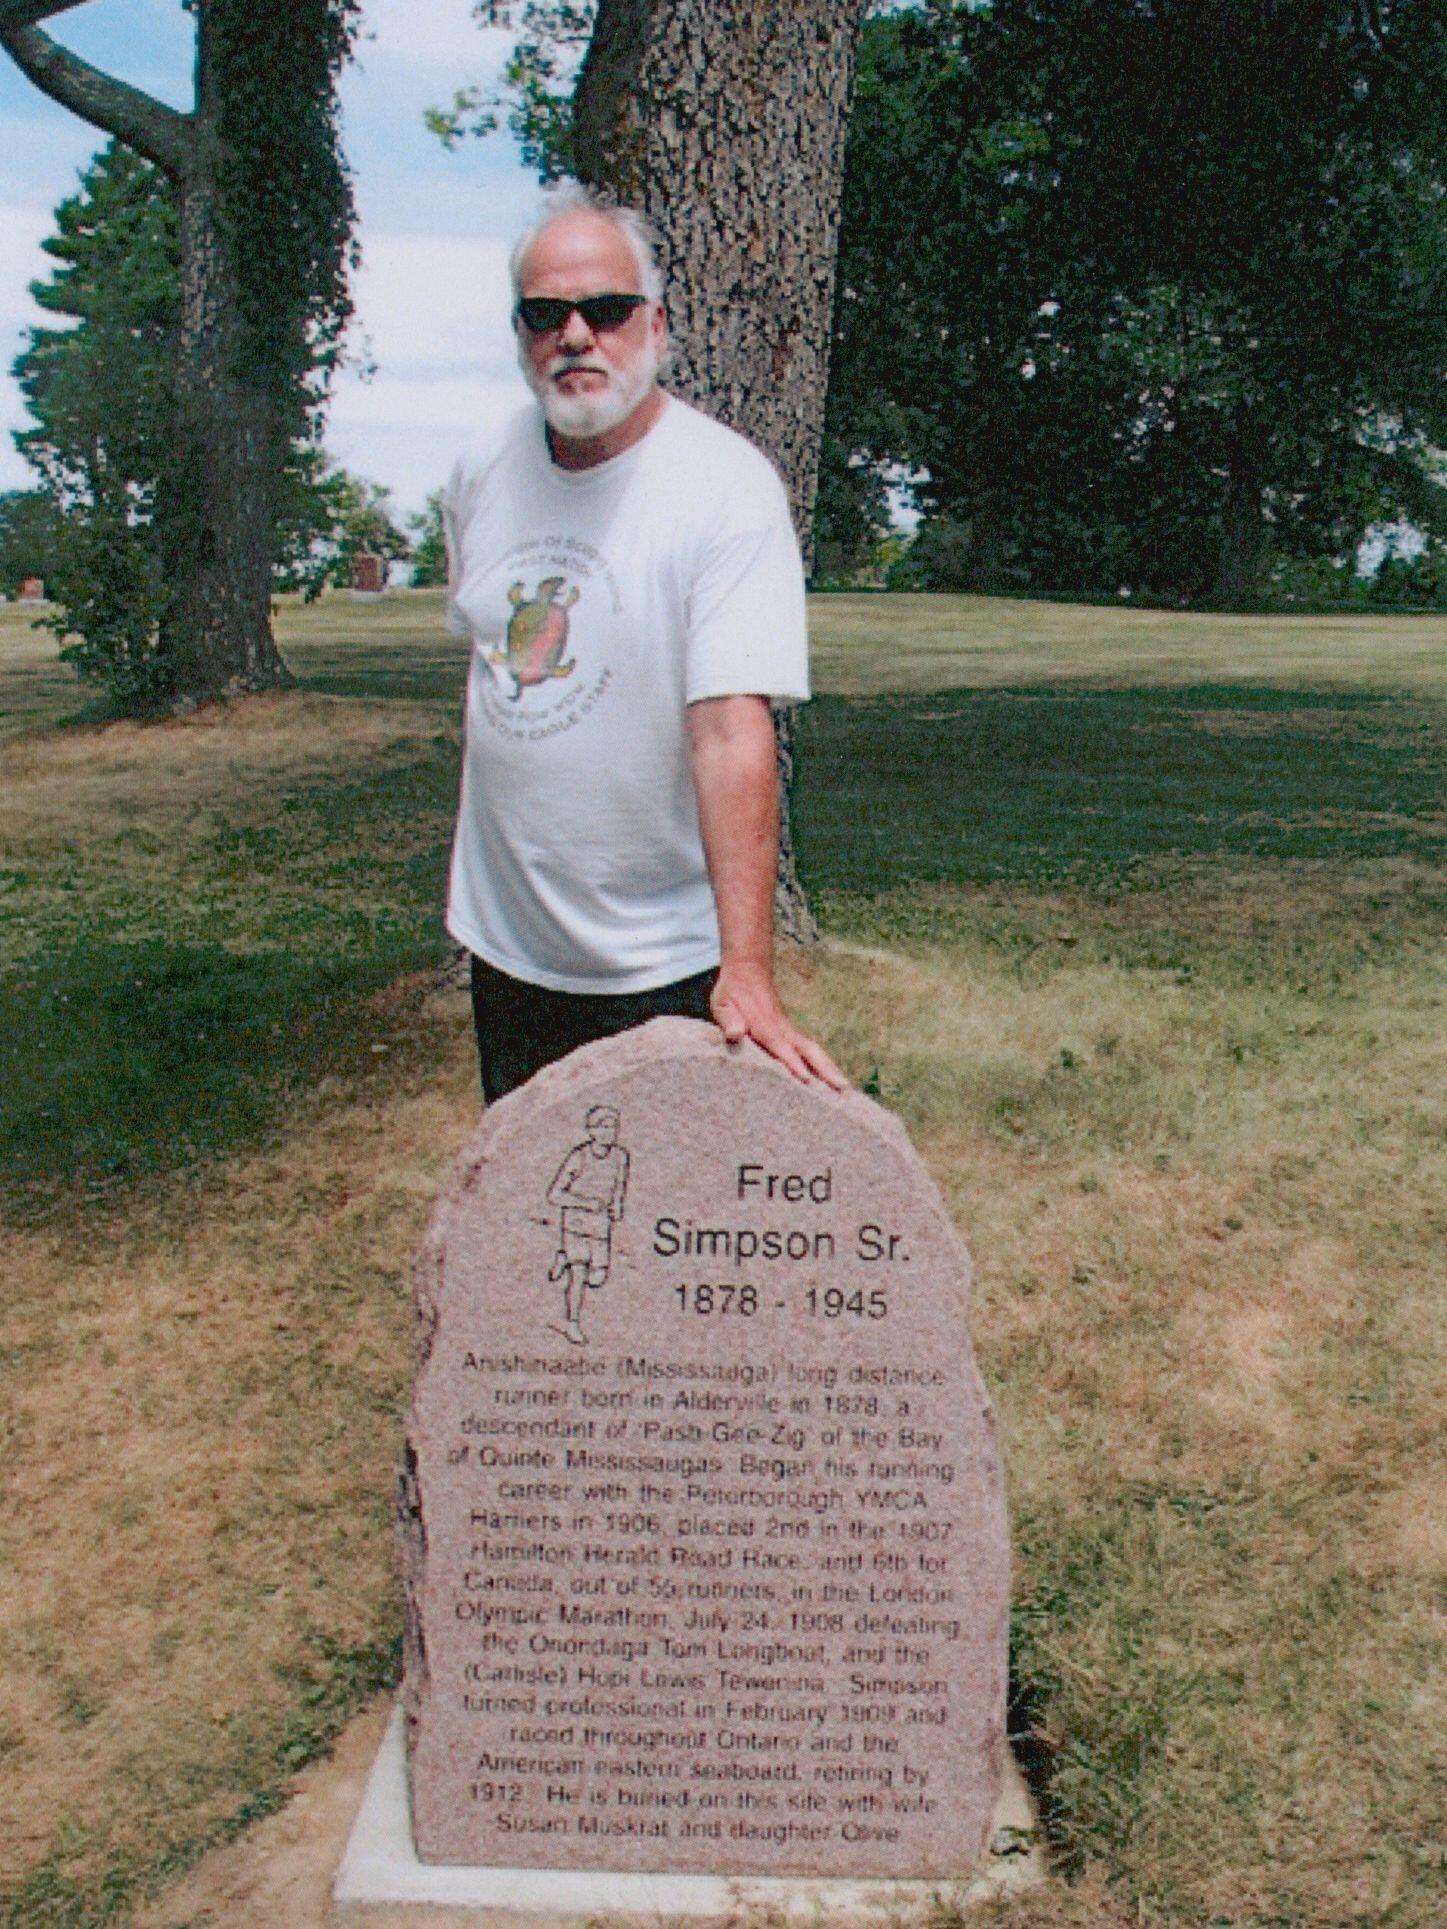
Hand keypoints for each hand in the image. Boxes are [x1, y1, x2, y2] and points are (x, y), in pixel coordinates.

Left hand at [710, 961, 847, 1090]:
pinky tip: (830, 1075)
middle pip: (808, 1050)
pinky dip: (823, 1062)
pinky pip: (809, 1048)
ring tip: (845, 1088)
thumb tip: (735, 1034)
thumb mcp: (723, 1004)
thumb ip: (730, 1021)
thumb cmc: (732, 991)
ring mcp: (788, 1030)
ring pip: (813, 1049)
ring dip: (829, 1067)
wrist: (748, 969)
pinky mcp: (790, 1031)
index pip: (780, 1046)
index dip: (792, 1063)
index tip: (806, 1079)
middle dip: (825, 1069)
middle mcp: (782, 1029)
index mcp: (764, 1025)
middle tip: (842, 1088)